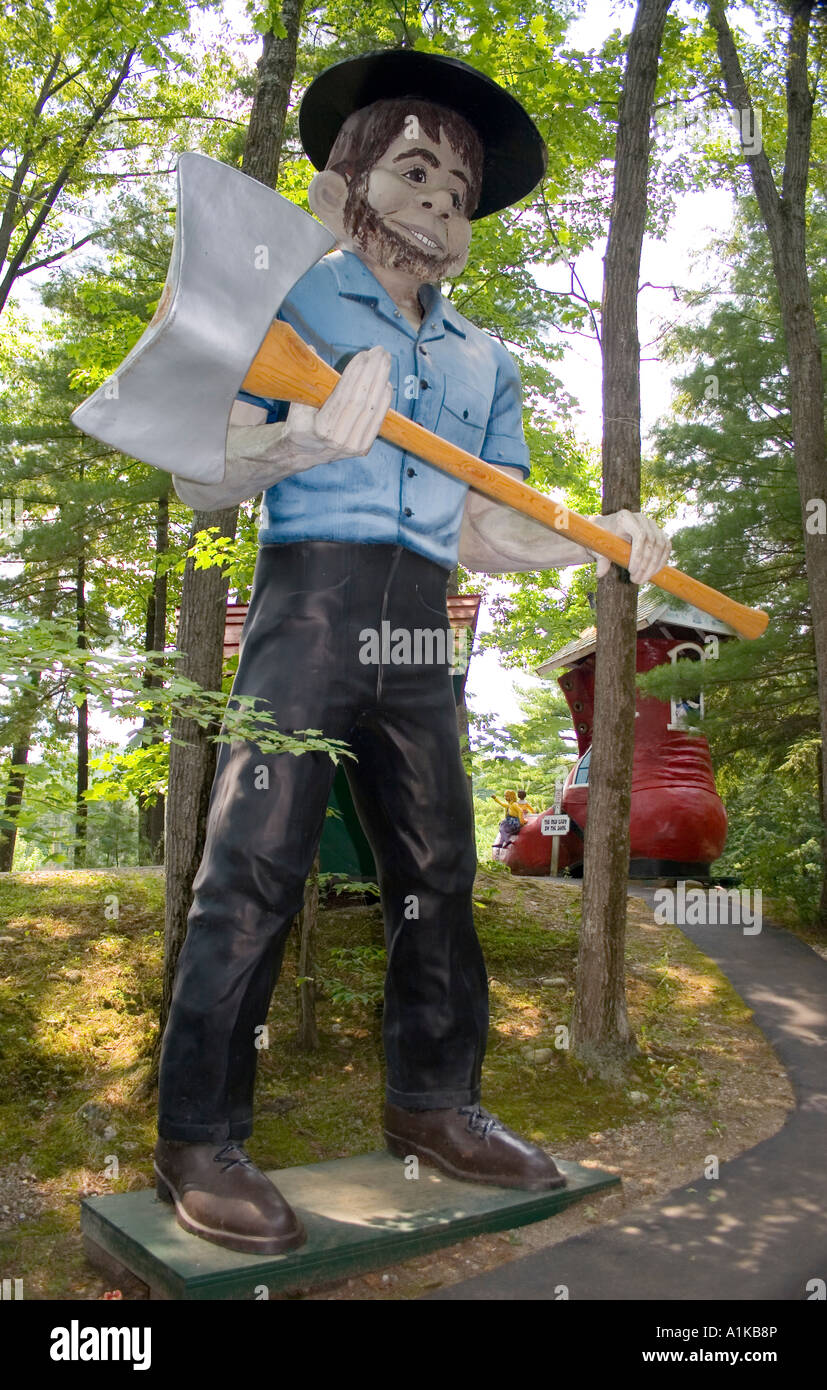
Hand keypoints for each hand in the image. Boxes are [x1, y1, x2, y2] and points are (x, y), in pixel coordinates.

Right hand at [283, 345, 391, 463]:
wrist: (304, 453)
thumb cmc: (300, 425)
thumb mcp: (296, 404)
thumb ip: (305, 379)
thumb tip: (311, 349)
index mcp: (321, 428)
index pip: (344, 396)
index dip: (356, 374)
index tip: (364, 355)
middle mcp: (340, 439)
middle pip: (362, 401)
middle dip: (373, 373)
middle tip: (380, 352)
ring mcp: (353, 446)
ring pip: (372, 409)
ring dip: (382, 382)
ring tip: (385, 361)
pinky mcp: (363, 447)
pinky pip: (377, 420)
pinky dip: (384, 401)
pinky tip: (387, 383)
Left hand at [588, 509, 670, 584]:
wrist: (607, 532)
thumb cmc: (601, 539)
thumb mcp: (597, 548)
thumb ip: (600, 559)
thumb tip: (600, 573)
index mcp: (625, 518)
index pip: (640, 535)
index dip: (638, 555)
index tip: (631, 571)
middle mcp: (641, 518)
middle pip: (651, 542)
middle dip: (646, 564)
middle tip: (637, 580)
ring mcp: (651, 524)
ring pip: (661, 546)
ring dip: (654, 566)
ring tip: (642, 580)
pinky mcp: (658, 532)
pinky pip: (666, 547)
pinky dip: (661, 561)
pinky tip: (653, 573)